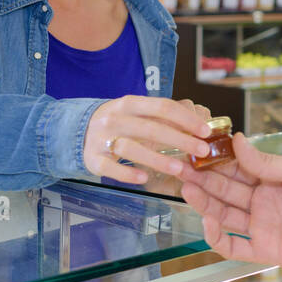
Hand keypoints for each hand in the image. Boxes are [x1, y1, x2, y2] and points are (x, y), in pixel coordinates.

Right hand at [82, 96, 213, 184]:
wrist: (76, 131)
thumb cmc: (119, 122)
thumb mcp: (136, 112)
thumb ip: (162, 117)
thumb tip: (200, 124)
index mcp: (129, 103)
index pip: (162, 107)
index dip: (186, 119)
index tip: (206, 131)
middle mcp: (115, 118)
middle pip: (151, 129)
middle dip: (180, 140)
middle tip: (202, 151)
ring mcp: (101, 139)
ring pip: (132, 148)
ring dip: (158, 159)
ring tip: (180, 169)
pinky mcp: (92, 159)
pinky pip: (111, 168)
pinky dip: (127, 173)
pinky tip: (144, 178)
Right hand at [179, 133, 281, 271]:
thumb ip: (267, 161)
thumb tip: (238, 141)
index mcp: (271, 180)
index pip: (237, 169)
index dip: (217, 161)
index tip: (197, 150)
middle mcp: (262, 202)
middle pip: (225, 190)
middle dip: (203, 179)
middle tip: (181, 168)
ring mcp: (262, 226)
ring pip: (224, 215)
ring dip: (204, 203)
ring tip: (187, 188)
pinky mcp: (265, 250)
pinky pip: (233, 246)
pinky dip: (217, 236)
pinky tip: (208, 221)